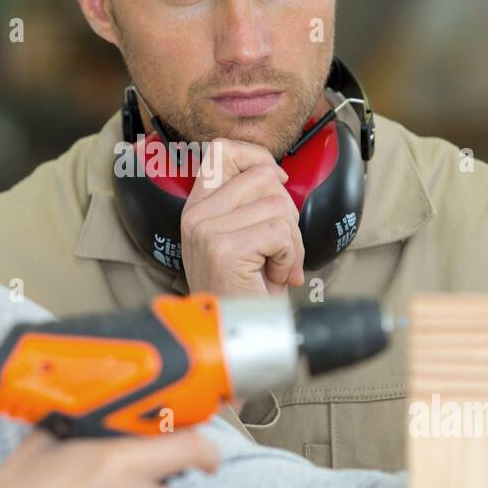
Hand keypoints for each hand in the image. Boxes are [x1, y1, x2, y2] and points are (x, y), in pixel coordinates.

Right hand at [181, 137, 303, 296]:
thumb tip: (277, 174)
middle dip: (287, 212)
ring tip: (274, 265)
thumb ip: (250, 201)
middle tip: (279, 248)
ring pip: (278, 205)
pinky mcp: (224, 248)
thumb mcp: (241, 235)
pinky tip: (273, 276)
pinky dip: (289, 257)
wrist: (237, 336)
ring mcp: (207, 230)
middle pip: (263, 176)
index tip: (276, 181)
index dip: (257, 157)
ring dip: (291, 241)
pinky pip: (280, 233)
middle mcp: (196, 214)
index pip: (222, 150)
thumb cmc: (245, 290)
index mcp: (198, 207)